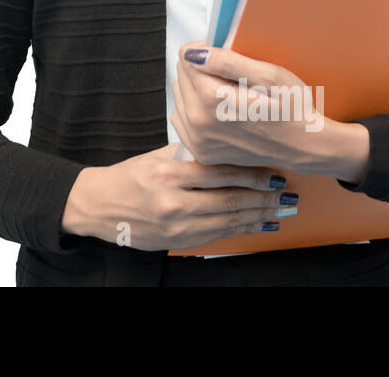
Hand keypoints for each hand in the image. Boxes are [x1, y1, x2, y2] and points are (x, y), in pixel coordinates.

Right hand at [61, 144, 297, 251]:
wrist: (99, 206)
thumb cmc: (128, 177)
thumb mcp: (156, 157)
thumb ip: (190, 154)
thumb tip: (228, 147)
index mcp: (168, 173)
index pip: (220, 172)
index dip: (252, 174)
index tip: (275, 172)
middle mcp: (173, 201)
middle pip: (230, 198)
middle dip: (265, 197)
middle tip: (288, 192)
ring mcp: (177, 225)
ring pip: (228, 219)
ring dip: (260, 215)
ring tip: (283, 209)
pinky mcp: (179, 240)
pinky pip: (219, 233)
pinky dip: (243, 228)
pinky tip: (260, 224)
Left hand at [171, 39, 332, 170]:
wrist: (305, 147)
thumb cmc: (292, 108)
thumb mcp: (268, 75)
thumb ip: (226, 61)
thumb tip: (193, 53)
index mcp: (212, 98)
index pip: (186, 56)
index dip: (207, 50)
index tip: (227, 56)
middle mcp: (198, 122)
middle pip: (181, 76)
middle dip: (201, 70)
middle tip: (232, 78)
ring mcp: (198, 140)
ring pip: (180, 97)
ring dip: (196, 90)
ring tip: (228, 95)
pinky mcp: (201, 152)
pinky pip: (182, 121)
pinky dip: (195, 112)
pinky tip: (219, 112)